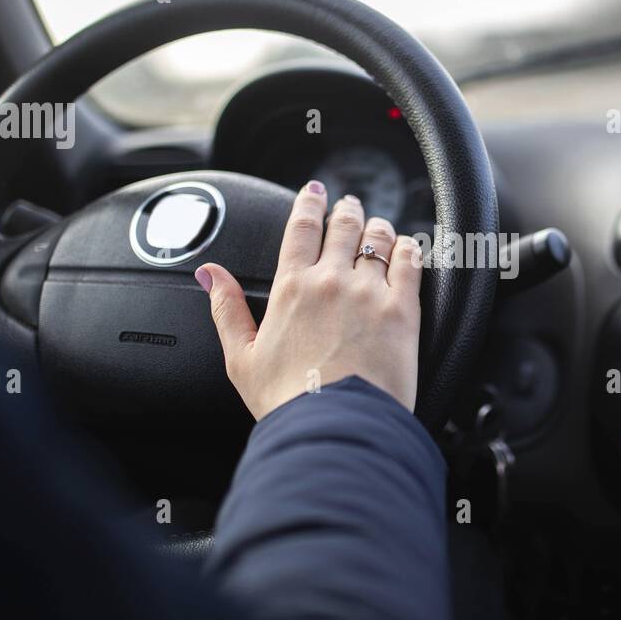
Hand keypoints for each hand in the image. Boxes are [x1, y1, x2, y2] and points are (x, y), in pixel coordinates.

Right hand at [195, 180, 422, 419]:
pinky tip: (409, 247)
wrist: (335, 427)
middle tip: (350, 208)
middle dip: (347, 211)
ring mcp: (370, 292)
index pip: (301, 227)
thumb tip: (209, 275)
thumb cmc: (288, 401)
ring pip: (379, 238)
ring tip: (379, 227)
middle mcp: (331, 280)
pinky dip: (409, 248)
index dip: (309, 203)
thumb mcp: (241, 358)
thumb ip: (226, 309)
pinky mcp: (403, 310)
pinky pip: (411, 262)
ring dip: (378, 227)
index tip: (315, 192)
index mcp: (291, 288)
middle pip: (344, 225)